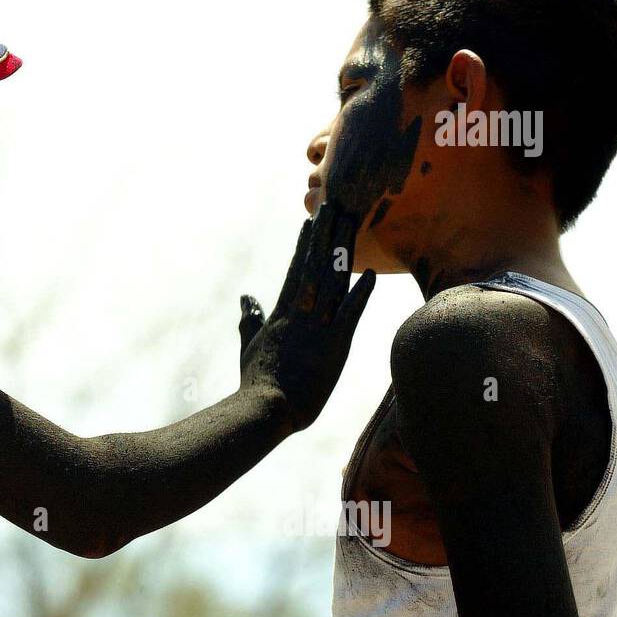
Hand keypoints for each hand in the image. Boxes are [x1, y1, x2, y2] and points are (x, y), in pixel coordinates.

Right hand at [238, 202, 374, 430]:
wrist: (266, 409)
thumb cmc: (257, 382)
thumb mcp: (251, 344)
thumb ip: (251, 318)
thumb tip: (246, 298)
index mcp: (282, 314)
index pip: (296, 271)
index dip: (306, 246)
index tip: (313, 222)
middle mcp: (301, 314)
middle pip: (317, 267)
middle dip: (327, 236)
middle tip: (336, 207)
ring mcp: (318, 328)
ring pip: (333, 282)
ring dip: (343, 252)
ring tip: (351, 226)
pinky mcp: (334, 347)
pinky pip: (350, 315)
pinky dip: (361, 293)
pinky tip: (371, 273)